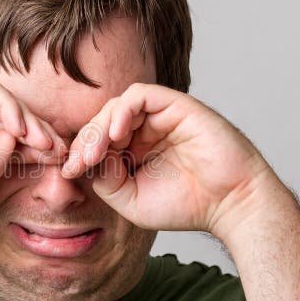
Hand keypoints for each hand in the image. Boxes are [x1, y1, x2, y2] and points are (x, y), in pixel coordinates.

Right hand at [0, 75, 67, 222]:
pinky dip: (8, 106)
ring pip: (5, 102)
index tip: (62, 161)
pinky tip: (20, 129)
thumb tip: (22, 140)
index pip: (13, 135)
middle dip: (40, 133)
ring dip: (28, 121)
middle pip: (13, 116)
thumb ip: (1, 159)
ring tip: (45, 143)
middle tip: (62, 150)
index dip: (39, 146)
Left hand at [60, 83, 281, 241]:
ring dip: (100, 127)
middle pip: (102, 121)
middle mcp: (146, 131)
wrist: (230, 204)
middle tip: (79, 162)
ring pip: (116, 106)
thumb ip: (105, 180)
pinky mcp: (176, 105)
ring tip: (96, 152)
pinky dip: (123, 110)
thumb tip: (86, 162)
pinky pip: (141, 94)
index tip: (70, 172)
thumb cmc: (187, 206)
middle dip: (86, 141)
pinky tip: (117, 133)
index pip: (98, 141)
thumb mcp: (131, 201)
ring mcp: (161, 117)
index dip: (81, 153)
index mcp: (135, 151)